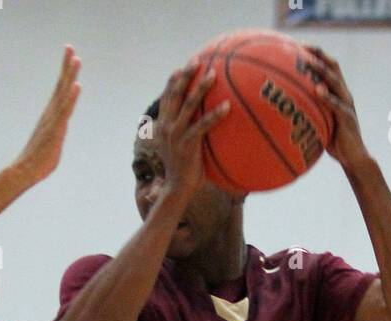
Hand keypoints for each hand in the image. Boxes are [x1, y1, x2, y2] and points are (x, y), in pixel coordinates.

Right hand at [16, 46, 80, 185]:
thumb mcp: (52, 145)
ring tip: (76, 59)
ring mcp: (53, 120)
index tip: (69, 56)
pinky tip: (77, 84)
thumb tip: (58, 138)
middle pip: (60, 85)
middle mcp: (51, 113)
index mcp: (51, 116)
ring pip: (63, 93)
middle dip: (66, 66)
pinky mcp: (55, 129)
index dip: (65, 73)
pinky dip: (72, 97)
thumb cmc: (37, 163)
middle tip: (70, 47)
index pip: (60, 90)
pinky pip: (65, 110)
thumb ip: (57, 137)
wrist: (25, 171)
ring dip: (70, 75)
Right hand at [155, 63, 229, 202]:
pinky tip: (227, 106)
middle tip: (197, 60)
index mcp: (164, 126)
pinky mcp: (187, 144)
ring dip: (201, 87)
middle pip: (175, 94)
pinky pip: (203, 125)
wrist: (177, 189)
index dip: (174, 80)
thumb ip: (189, 134)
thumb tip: (204, 127)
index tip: (183, 66)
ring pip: (189, 104)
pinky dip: (215, 115)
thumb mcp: (182, 148)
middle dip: (186, 75)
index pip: (167, 97)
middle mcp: (167, 127)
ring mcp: (176, 134)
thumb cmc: (185, 171)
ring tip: (213, 74)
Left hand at [304, 48, 367, 170]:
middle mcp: (344, 94)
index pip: (328, 68)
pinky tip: (318, 89)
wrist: (353, 158)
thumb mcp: (320, 123)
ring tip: (309, 62)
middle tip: (302, 47)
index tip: (300, 46)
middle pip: (332, 67)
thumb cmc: (333, 142)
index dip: (316, 55)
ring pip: (335, 81)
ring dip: (321, 70)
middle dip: (318, 55)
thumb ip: (310, 111)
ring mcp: (346, 104)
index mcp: (338, 93)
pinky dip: (327, 96)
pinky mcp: (347, 117)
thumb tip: (287, 109)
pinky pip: (336, 104)